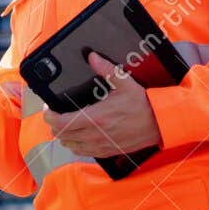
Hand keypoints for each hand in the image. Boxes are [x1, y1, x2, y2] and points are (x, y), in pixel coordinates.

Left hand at [43, 52, 160, 156]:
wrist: (159, 124)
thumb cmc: (142, 104)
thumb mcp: (124, 82)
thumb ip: (105, 69)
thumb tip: (92, 57)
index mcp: (95, 117)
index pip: (60, 122)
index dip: (49, 116)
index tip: (50, 109)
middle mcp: (95, 134)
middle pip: (61, 135)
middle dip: (55, 124)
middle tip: (58, 114)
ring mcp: (100, 145)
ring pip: (70, 145)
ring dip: (65, 135)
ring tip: (68, 124)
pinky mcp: (106, 152)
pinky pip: (82, 152)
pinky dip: (76, 144)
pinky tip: (80, 135)